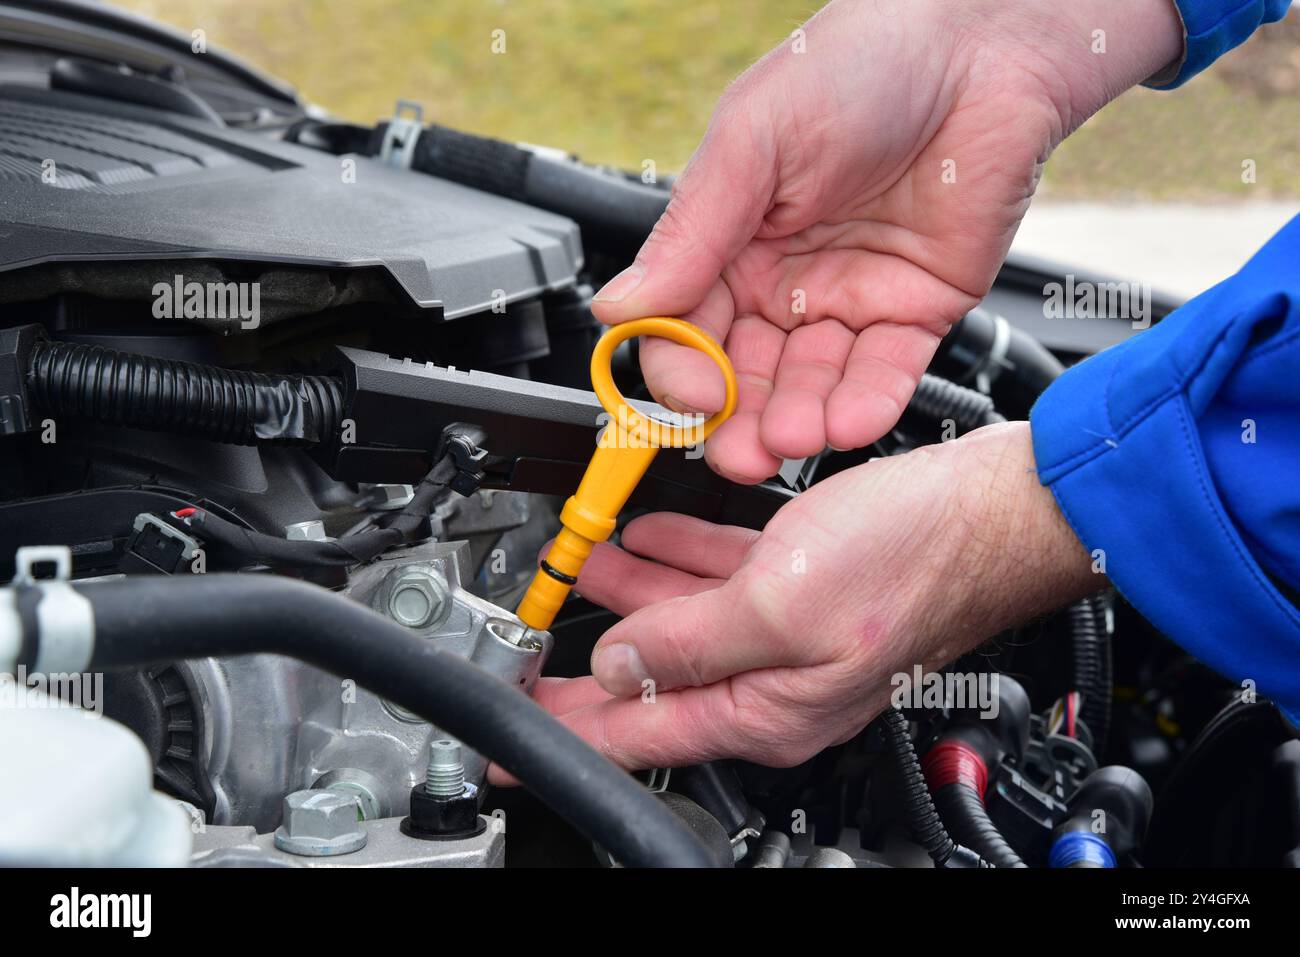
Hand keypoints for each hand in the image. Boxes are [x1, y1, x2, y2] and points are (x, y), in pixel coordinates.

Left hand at [492, 422, 1097, 774]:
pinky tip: (641, 543)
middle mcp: (771, 682)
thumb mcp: (781, 604)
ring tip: (566, 581)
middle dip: (578, 669)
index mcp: (765, 707)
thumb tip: (618, 665)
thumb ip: (689, 641)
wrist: (994, 508)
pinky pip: (715, 584)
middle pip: (647, 685)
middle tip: (519, 663)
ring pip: (677, 626)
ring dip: (619, 601)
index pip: (636, 738)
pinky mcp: (799, 588)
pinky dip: (671, 564)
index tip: (506, 743)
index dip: (561, 737)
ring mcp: (785, 635)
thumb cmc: (916, 557)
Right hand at [592, 0, 1181, 481]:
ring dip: (800, 422)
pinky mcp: (914, 313)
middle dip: (740, 421)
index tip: (697, 394)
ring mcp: (848, 301)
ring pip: (812, 387)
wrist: (980, 46)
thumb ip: (690, 233)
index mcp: (728, 241)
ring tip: (795, 439)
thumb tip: (619, 306)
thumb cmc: (859, 63)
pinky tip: (850, 421)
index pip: (686, 328)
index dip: (685, 369)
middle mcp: (782, 281)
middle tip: (739, 453)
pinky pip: (886, 374)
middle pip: (746, 376)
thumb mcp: (753, 141)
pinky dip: (868, 404)